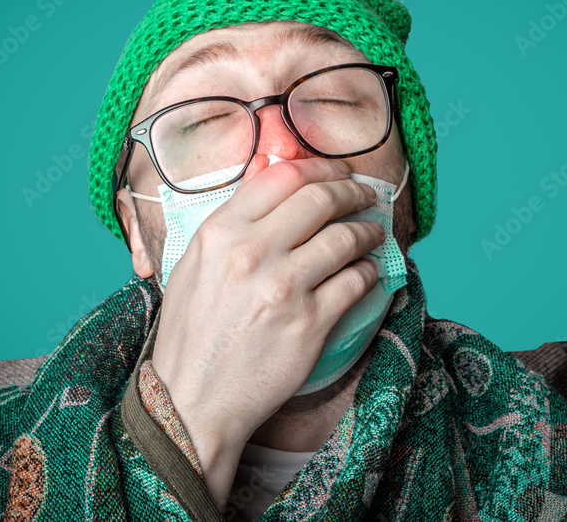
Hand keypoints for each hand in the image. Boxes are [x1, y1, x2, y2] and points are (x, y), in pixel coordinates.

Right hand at [149, 156, 384, 509]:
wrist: (193, 399)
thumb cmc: (192, 332)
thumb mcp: (194, 264)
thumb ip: (233, 221)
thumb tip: (273, 177)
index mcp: (220, 232)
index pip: (283, 176)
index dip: (320, 167)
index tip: (337, 173)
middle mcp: (251, 253)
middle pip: (321, 199)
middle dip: (352, 192)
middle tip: (365, 196)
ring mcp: (283, 288)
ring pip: (346, 238)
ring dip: (368, 230)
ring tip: (374, 233)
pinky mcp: (310, 323)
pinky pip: (356, 282)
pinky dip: (369, 271)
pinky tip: (369, 271)